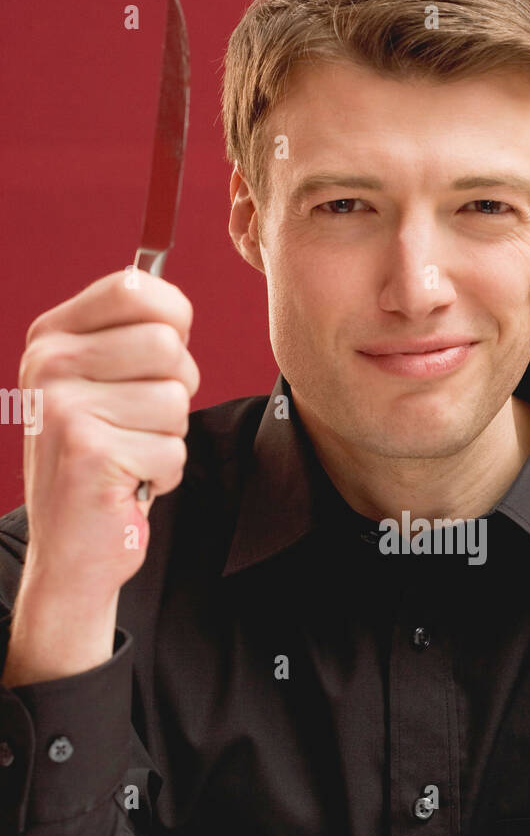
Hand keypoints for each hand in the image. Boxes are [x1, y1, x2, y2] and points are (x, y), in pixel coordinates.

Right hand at [18, 269, 198, 605]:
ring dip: (169, 437)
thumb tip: (176, 305)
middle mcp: (48, 365)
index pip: (132, 288)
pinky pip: (173, 449)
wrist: (70, 547)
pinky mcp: (90, 453)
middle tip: (143, 422)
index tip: (164, 357)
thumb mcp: (101, 384)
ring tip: (132, 454)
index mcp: (51, 337)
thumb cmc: (102, 459)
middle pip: (166, 344)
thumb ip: (131, 338)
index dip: (173, 318)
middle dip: (176, 389)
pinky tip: (130, 482)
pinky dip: (165, 473)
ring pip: (176, 400)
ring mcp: (64, 408)